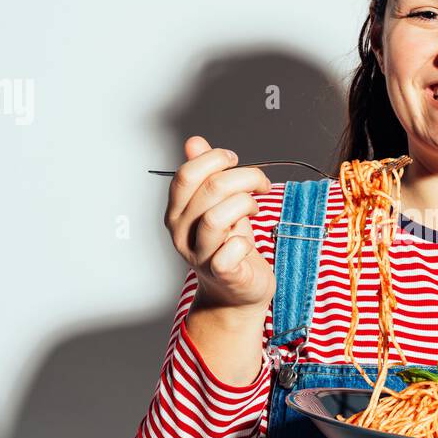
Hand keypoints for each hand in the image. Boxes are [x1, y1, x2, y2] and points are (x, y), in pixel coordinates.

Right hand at [164, 136, 273, 313]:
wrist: (236, 294)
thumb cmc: (228, 248)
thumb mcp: (217, 206)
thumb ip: (205, 175)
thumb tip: (194, 142)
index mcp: (178, 212)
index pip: (186, 174)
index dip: (215, 160)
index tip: (235, 161)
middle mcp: (183, 233)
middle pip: (210, 188)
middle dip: (245, 177)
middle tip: (260, 184)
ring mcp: (199, 254)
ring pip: (217, 217)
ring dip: (246, 205)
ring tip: (255, 208)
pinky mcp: (222, 273)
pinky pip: (230, 251)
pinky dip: (245, 241)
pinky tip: (248, 242)